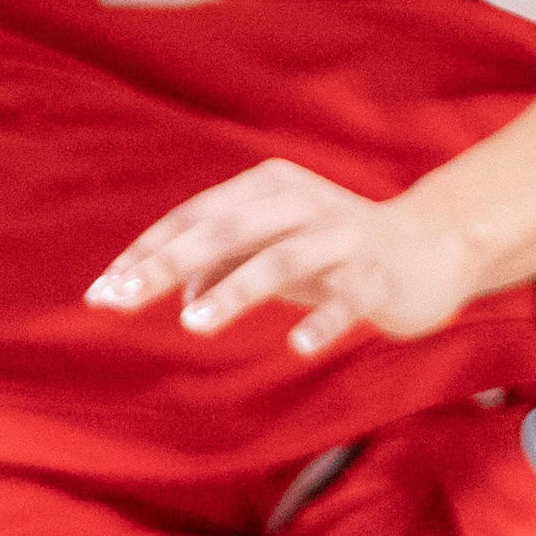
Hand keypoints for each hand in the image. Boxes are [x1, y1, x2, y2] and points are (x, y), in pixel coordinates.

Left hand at [91, 159, 489, 358]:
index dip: (146, 253)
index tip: (101, 293)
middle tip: (121, 301)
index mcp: (269, 187)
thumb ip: (225, 266)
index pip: (194, 217)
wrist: (435, 245)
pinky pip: (350, 298)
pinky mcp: (381, 272)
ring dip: (235, 290)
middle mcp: (302, 203)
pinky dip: (324, 321)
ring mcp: (344, 236)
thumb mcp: (275, 252)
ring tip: (194, 324)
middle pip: (226, 229)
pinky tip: (298, 347)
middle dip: (168, 264)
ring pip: (282, 258)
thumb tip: (182, 296)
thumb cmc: (338, 249)